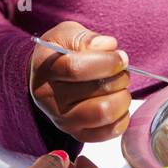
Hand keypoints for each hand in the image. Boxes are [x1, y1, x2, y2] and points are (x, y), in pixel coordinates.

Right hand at [30, 22, 130, 142]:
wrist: (48, 78)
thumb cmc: (61, 52)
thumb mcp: (67, 34)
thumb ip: (86, 37)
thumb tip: (108, 46)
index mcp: (45, 69)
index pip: (76, 68)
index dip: (106, 62)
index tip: (121, 57)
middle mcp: (49, 98)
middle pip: (94, 92)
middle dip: (119, 78)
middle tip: (122, 72)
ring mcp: (61, 119)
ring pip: (102, 114)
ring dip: (122, 98)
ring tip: (120, 88)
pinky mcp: (75, 133)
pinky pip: (106, 132)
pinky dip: (121, 118)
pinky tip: (118, 104)